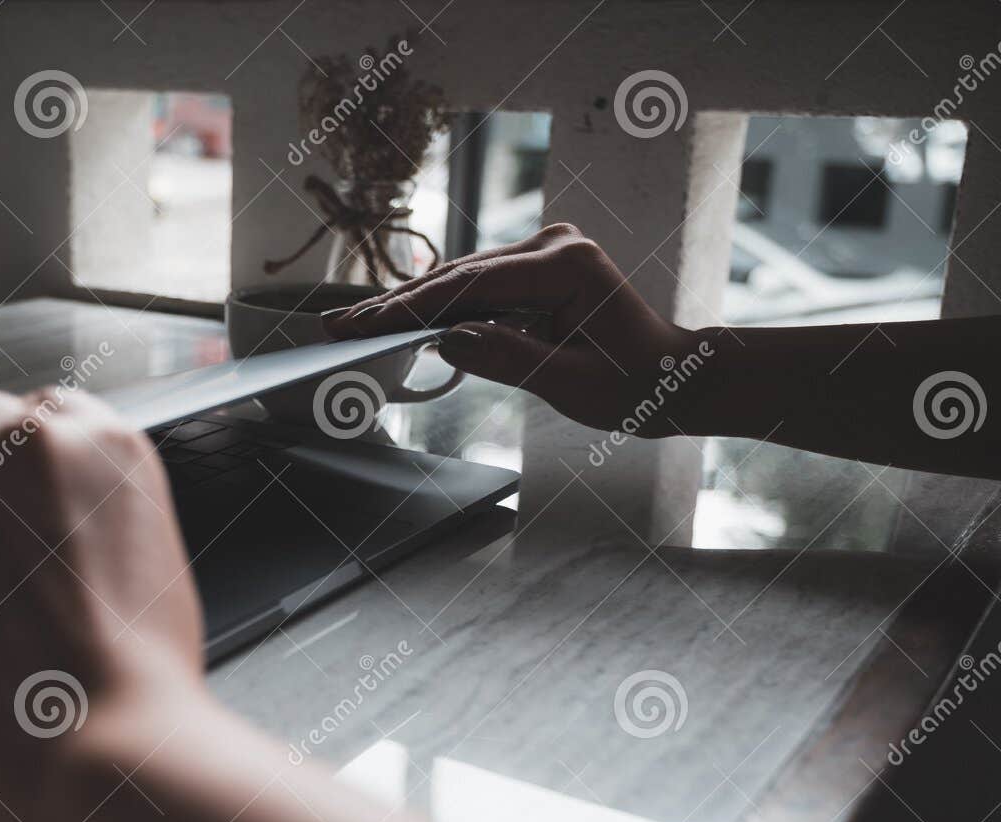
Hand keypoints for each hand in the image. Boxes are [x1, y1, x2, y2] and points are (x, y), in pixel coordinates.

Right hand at [323, 223, 706, 435]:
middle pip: (459, 276)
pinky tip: (394, 317)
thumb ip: (510, 360)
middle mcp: (554, 246)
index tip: (366, 324)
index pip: (472, 285)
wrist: (674, 376)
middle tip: (339, 322)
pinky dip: (438, 305)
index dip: (413, 307)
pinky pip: (478, 287)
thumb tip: (447, 342)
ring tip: (355, 322)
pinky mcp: (537, 268)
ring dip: (410, 304)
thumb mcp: (572, 383)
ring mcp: (545, 252)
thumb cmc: (636, 384)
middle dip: (396, 303)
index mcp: (567, 266)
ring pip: (462, 279)